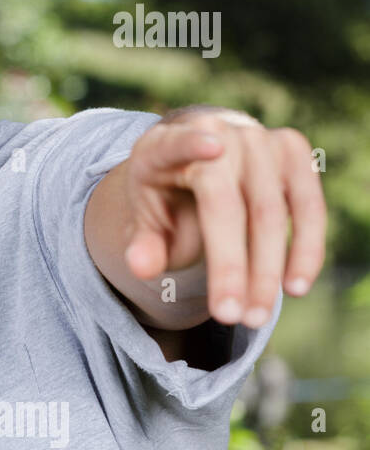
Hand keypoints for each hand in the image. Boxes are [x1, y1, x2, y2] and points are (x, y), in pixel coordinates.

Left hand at [121, 107, 326, 327]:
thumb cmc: (166, 194)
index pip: (176, 143)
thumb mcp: (144, 215)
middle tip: (229, 318)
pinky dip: (304, 250)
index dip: (192, 144)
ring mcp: (258, 139)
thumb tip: (141, 268)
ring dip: (267, 270)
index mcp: (163, 145)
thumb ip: (142, 243)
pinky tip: (294, 287)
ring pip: (272, 212)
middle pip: (228, 203)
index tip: (212, 146)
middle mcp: (216, 131)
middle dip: (231, 266)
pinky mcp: (293, 151)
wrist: (202, 156)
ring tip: (255, 317)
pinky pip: (307, 207)